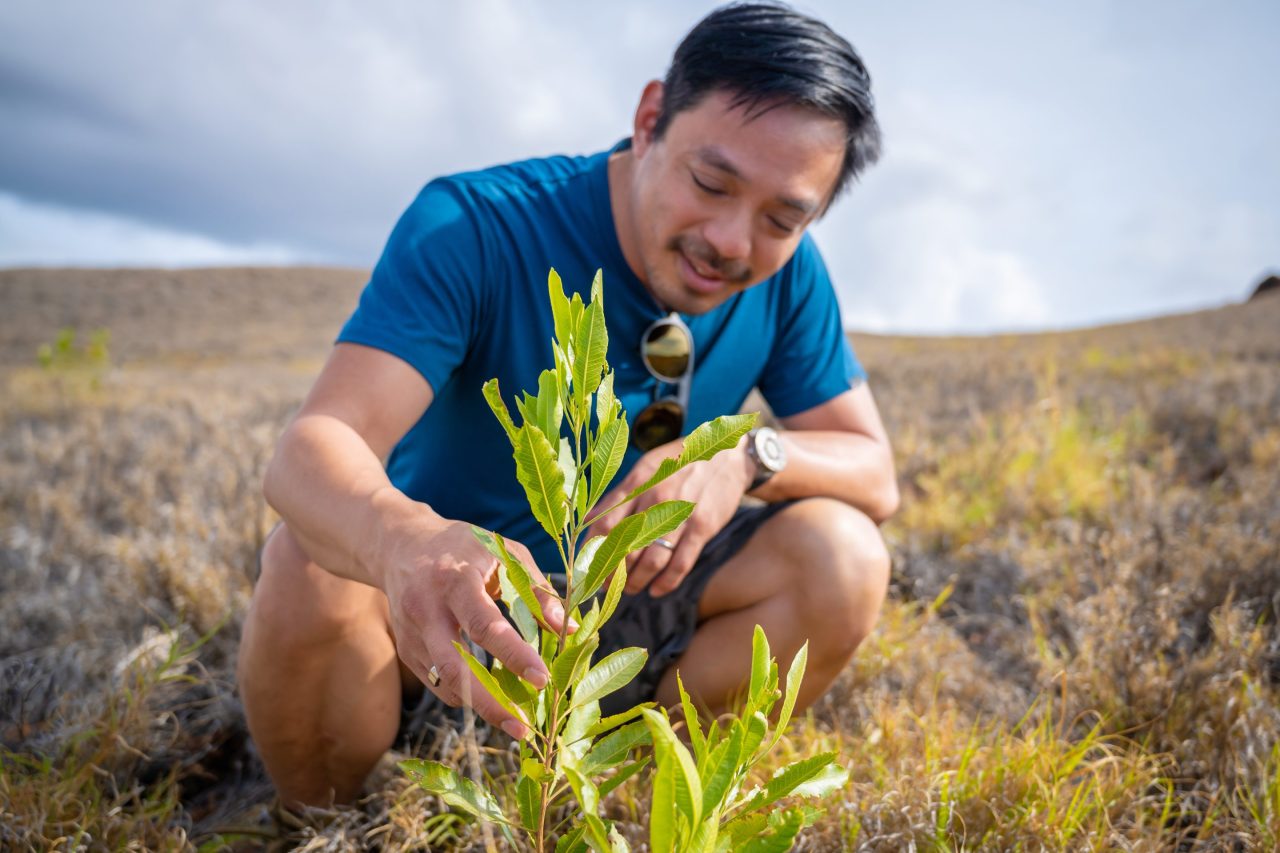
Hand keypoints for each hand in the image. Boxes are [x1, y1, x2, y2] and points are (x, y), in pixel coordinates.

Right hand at [378, 515, 570, 739]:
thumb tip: (570, 629)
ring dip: (479, 705)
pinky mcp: (405, 649)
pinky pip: (436, 682)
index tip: (542, 680)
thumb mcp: (504, 553)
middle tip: (523, 728)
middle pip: (454, 666)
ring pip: (443, 681)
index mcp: (456, 580)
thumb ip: (536, 590)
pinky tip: (488, 696)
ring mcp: (411, 632)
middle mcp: (427, 608)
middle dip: (489, 703)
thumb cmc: (464, 547)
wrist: (401, 544)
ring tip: (514, 720)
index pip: (484, 624)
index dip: (514, 655)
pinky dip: (464, 694)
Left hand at [585, 436, 753, 597]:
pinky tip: (656, 591)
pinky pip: (680, 564)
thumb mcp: (646, 469)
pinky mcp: (702, 527)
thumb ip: (619, 496)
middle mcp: (655, 499)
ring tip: (631, 589)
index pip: (604, 524)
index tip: (588, 568)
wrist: (728, 457)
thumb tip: (586, 520)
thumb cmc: (680, 463)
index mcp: (637, 484)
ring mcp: (679, 514)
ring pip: (651, 560)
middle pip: (625, 547)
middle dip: (612, 573)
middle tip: (608, 586)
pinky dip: (666, 583)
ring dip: (637, 582)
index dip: (592, 552)